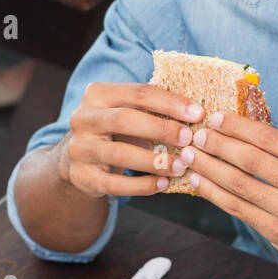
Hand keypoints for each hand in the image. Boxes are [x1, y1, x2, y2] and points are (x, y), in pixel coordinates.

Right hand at [60, 80, 204, 198]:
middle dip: (161, 129)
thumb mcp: (127, 111)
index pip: (138, 93)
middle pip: (125, 120)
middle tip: (189, 139)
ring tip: (180, 166)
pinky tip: (162, 184)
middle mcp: (83, 118)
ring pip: (120, 154)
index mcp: (98, 94)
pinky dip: (141, 185)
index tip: (198, 113)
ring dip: (154, 161)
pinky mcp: (82, 176)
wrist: (79, 157)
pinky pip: (114, 184)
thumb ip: (153, 109)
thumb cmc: (116, 130)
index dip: (170, 103)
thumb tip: (197, 114)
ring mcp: (79, 148)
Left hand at [173, 112, 277, 278]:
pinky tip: (200, 182)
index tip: (215, 117)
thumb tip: (240, 130)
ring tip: (190, 156)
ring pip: (239, 184)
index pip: (269, 137)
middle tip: (195, 135)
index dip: (238, 126)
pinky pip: (238, 208)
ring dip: (209, 168)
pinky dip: (214, 194)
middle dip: (217, 144)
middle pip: (250, 159)